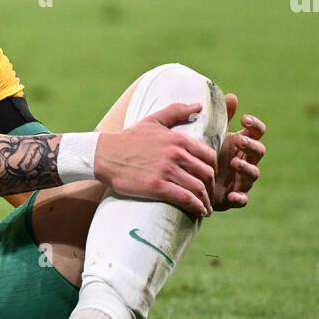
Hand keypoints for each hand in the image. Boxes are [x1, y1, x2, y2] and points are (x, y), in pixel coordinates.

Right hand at [96, 103, 216, 217]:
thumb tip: (199, 106)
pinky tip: (198, 212)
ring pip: (198, 188)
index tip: (210, 178)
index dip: (213, 169)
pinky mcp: (157, 186)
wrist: (104, 155)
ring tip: (205, 209)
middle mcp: (176, 154)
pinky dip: (196, 207)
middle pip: (206, 174)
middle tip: (208, 197)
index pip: (209, 156)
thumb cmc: (129, 138)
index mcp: (178, 139)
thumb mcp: (153, 120)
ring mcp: (167, 171)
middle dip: (211, 188)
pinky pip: (185, 198)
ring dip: (205, 201)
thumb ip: (177, 111)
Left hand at [213, 94, 265, 209]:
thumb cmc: (202, 152)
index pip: (257, 132)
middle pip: (259, 151)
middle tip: (239, 140)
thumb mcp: (210, 134)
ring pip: (254, 174)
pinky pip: (243, 199)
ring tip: (234, 162)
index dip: (255, 125)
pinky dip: (240, 198)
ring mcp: (241, 179)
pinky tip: (233, 195)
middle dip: (251, 145)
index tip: (244, 119)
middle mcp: (245, 160)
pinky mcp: (232, 197)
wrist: (187, 179)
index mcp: (241, 143)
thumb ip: (222, 117)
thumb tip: (231, 96)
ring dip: (246, 168)